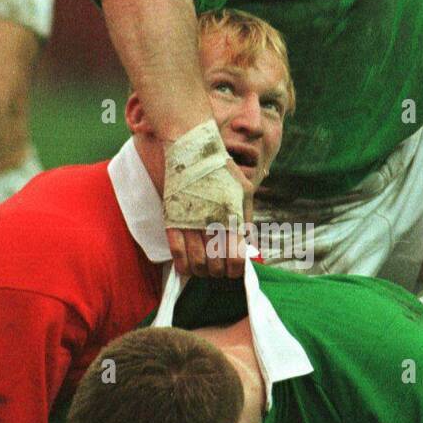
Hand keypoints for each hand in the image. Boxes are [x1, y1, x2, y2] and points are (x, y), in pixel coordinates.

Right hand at [162, 121, 251, 278]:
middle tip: (218, 271)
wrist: (191, 150)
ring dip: (202, 272)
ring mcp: (191, 222)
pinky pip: (177, 253)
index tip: (233, 271)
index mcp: (232, 217)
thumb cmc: (221, 169)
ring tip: (204, 270)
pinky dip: (182, 265)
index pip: (236, 259)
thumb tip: (248, 243)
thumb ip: (247, 217)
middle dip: (219, 273)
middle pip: (217, 265)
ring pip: (197, 263)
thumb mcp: (244, 189)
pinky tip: (186, 268)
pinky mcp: (173, 219)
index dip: (235, 271)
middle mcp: (213, 223)